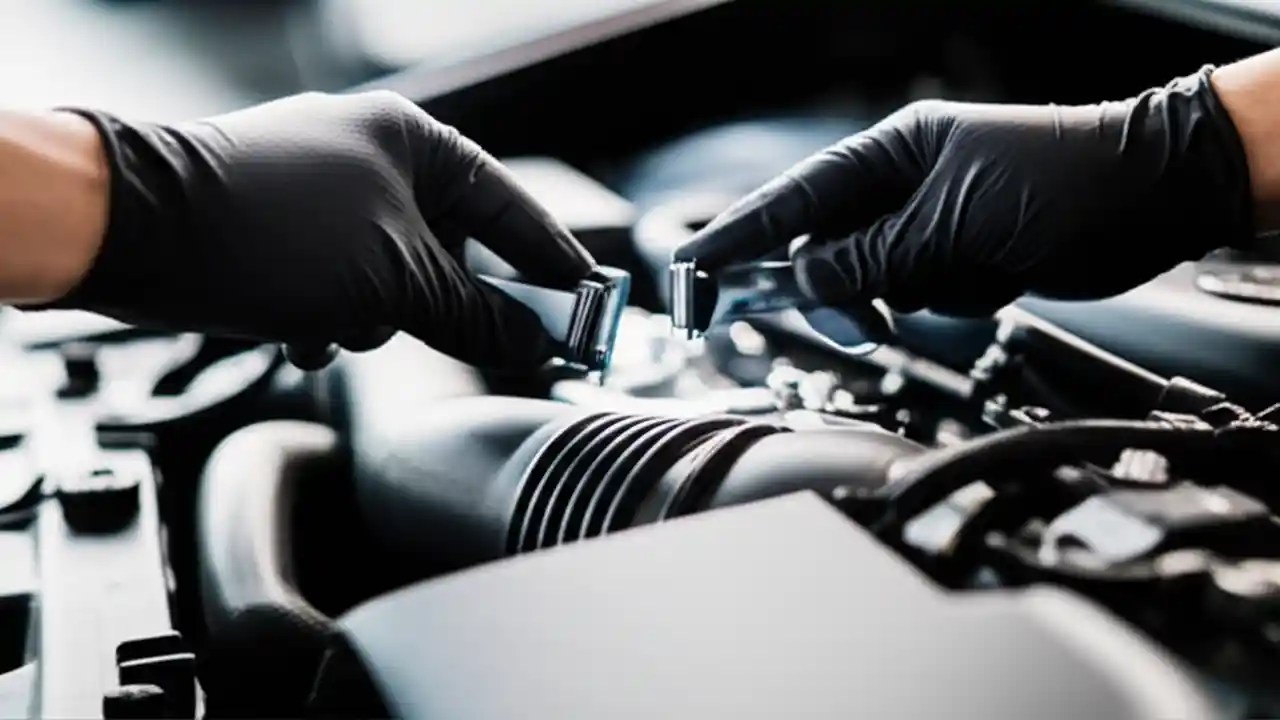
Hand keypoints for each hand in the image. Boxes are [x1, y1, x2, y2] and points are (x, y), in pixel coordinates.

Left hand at [36, 91, 594, 370]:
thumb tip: (533, 343)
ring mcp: (325, 192)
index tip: (585, 308)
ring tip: (344, 325)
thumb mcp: (397, 284)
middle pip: (452, 247)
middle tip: (478, 343)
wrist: (138, 232)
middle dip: (445, 303)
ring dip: (377, 317)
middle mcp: (373, 158)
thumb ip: (476, 316)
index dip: (552, 264)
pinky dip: (331, 316)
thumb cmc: (271, 231)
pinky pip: (340, 282)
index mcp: (415, 143)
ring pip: (393, 274)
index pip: (512, 207)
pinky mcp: (284, 228)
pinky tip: (303, 331)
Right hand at [681, 66, 1255, 316]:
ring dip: (897, 296)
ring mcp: (930, 222)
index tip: (693, 266)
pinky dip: (939, 299)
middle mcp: (902, 186)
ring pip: (869, 278)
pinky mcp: (960, 256)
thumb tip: (805, 282)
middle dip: (839, 287)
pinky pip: (915, 293)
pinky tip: (986, 278)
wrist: (1153, 199)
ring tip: (949, 284)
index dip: (739, 235)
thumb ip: (867, 258)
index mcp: (891, 154)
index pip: (794, 199)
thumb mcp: (949, 223)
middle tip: (866, 317)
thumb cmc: (1061, 184)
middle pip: (826, 248)